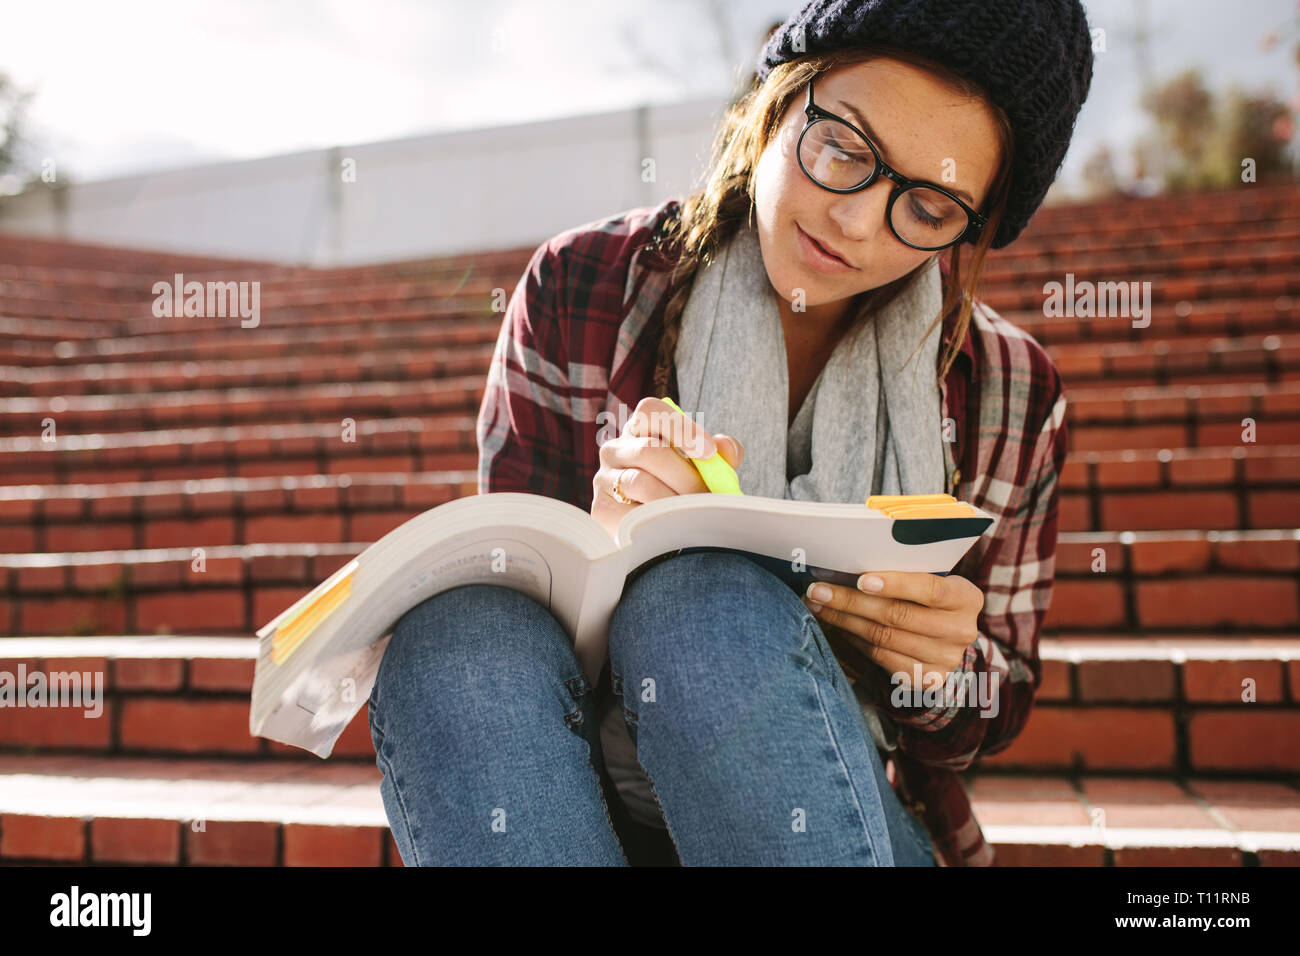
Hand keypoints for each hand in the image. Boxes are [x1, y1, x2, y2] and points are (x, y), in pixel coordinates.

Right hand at [590, 396, 743, 539]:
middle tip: (708, 496)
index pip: (650, 410)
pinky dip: (657, 520)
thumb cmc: (683, 491)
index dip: (680, 427)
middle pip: (649, 450)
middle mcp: (616, 448)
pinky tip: (672, 527)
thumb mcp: (704, 471)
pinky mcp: (602, 508)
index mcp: (640, 429)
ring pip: (640, 482)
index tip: (708, 452)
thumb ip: (720, 456)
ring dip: (674, 500)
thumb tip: (724, 448)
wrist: (661, 533)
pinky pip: (631, 512)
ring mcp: (604, 477)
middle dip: (685, 476)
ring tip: (694, 514)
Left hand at [800, 571, 982, 691]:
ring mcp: (945, 659)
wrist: (945, 634)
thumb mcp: (929, 577)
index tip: (860, 579)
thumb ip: (904, 570)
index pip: (930, 589)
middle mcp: (961, 631)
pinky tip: (837, 626)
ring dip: (844, 621)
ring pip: (883, 638)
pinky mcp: (926, 679)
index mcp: (966, 598)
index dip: (895, 584)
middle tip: (818, 590)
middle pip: (898, 616)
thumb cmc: (927, 595)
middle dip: (851, 601)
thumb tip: (849, 561)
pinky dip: (854, 639)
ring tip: (818, 606)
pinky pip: (880, 657)